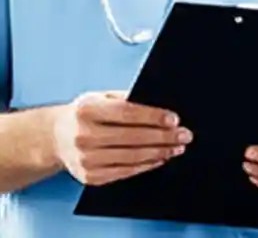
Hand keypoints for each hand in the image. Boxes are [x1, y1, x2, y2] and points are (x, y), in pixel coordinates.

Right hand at [52, 90, 190, 185]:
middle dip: (164, 137)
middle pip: (133, 137)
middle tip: (185, 135)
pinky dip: (146, 165)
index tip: (175, 119)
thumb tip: (161, 104)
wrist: (55, 137)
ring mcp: (85, 159)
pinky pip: (125, 171)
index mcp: (87, 110)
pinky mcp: (89, 176)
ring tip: (177, 147)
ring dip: (160, 153)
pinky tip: (160, 158)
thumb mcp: (101, 97)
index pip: (127, 113)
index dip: (153, 117)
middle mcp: (83, 136)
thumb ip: (127, 99)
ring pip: (132, 157)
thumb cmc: (86, 114)